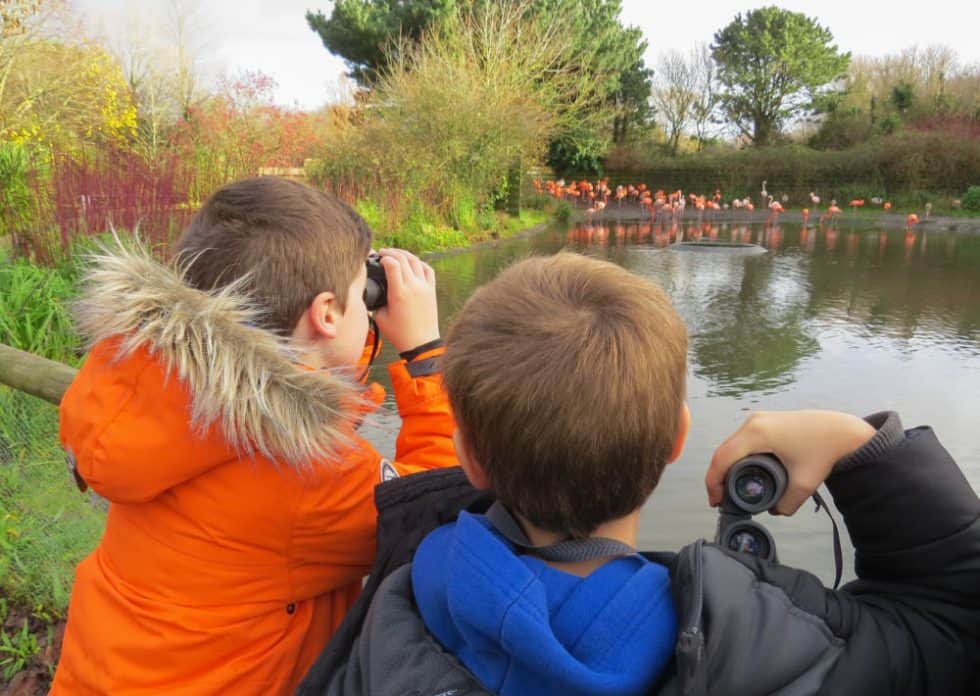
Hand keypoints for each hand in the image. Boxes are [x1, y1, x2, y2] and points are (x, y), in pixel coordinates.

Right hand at [372, 248, 439, 353]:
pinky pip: (428, 269)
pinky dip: (419, 262)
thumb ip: (375, 301)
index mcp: (399, 293)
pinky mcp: (431, 290)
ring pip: (416, 261)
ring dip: (404, 254)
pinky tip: (412, 263)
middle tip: (383, 253)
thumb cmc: (399, 333)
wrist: (421, 343)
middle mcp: (413, 287)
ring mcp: (424, 287)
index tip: (378, 258)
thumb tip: (373, 289)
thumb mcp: (380, 317)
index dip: (384, 257)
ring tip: (396, 254)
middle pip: (403, 258)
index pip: (392, 264)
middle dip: (391, 252)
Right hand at [706, 410, 875, 514]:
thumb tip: (772, 510)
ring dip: (724, 466)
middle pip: (723, 451)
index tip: (716, 502)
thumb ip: (785, 504)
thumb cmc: (824, 452)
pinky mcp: (762, 421)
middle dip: (716, 476)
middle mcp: (752, 422)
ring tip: (727, 488)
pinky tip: (738, 471)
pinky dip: (735, 457)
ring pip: (730, 445)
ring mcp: (756, 419)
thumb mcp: (804, 485)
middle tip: (720, 499)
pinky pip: (740, 440)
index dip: (714, 482)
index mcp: (757, 434)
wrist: (842, 431)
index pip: (723, 458)